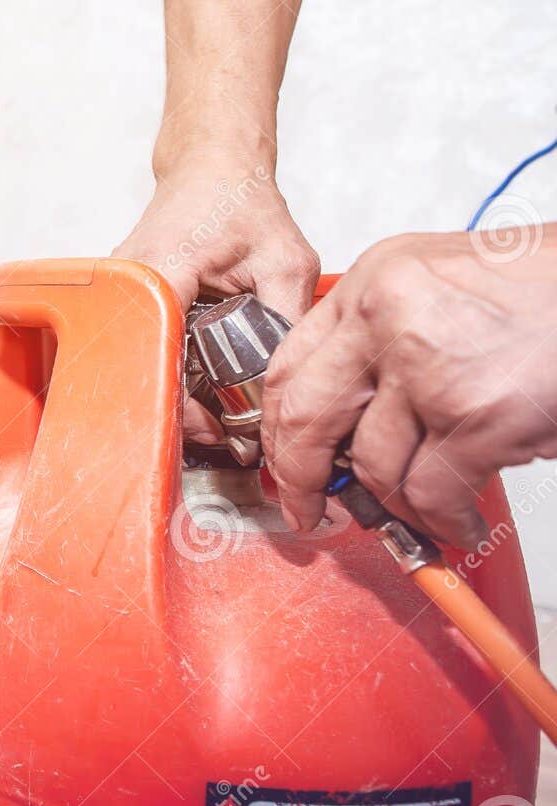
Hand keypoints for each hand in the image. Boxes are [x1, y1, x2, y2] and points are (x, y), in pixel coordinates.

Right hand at [114, 149, 320, 444]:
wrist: (210, 168)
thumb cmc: (239, 202)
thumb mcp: (285, 260)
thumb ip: (288, 317)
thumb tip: (285, 380)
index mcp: (159, 272)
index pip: (159, 358)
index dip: (187, 406)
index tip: (219, 429)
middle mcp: (123, 285)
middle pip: (140, 370)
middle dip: (180, 409)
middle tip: (221, 433)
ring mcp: (116, 293)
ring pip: (136, 363)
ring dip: (173, 392)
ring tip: (215, 415)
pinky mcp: (121, 300)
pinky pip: (140, 348)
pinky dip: (168, 371)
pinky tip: (199, 385)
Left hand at [261, 229, 556, 547]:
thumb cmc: (549, 293)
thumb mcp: (441, 288)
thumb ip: (384, 340)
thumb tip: (346, 417)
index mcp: (374, 282)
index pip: (288, 365)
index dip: (276, 426)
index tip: (278, 459)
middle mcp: (389, 318)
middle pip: (305, 418)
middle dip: (298, 479)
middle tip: (307, 509)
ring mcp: (430, 369)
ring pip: (372, 467)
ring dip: (394, 508)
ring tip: (422, 514)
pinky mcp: (477, 417)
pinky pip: (431, 495)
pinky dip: (442, 522)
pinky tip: (460, 522)